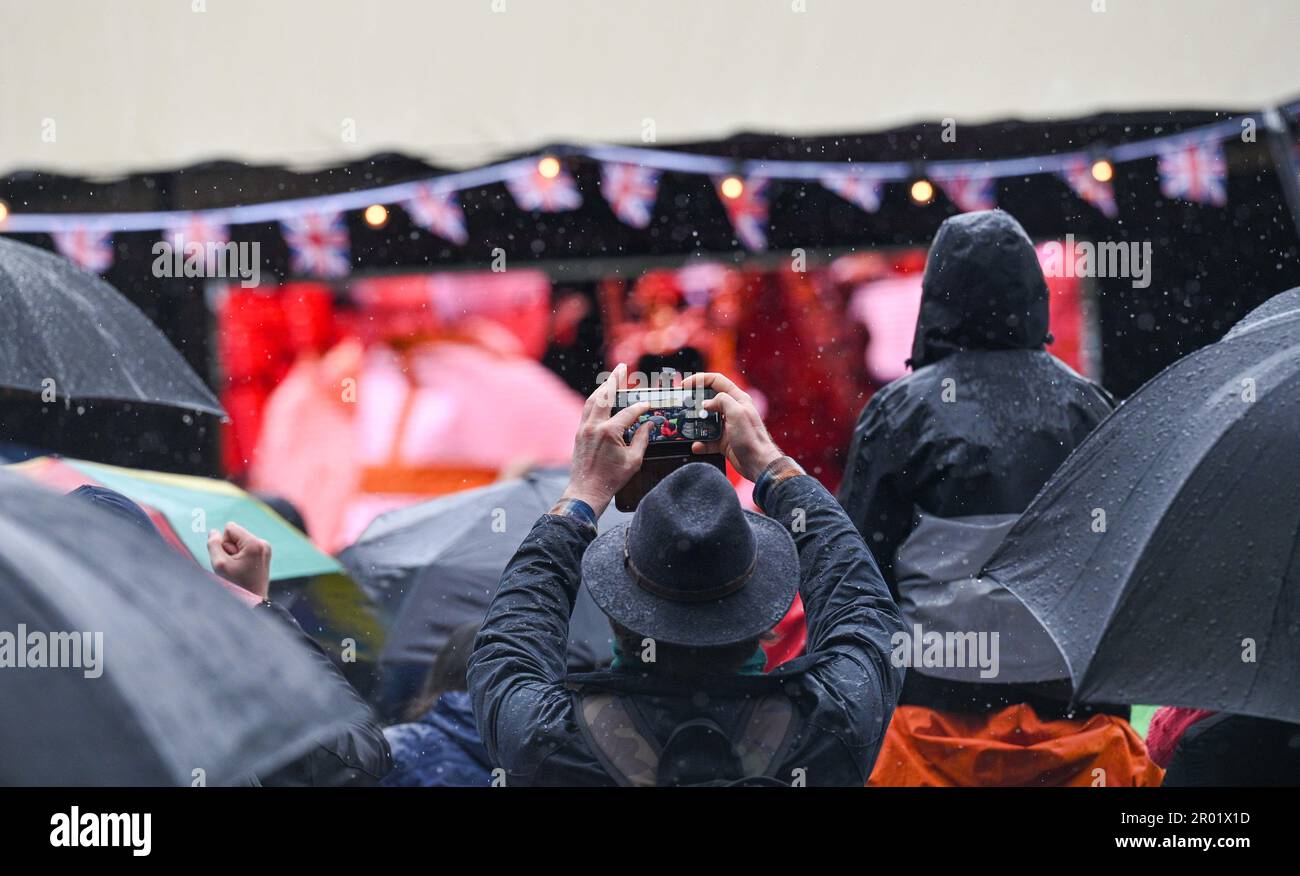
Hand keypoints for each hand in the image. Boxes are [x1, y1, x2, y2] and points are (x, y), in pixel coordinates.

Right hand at [207, 522, 271, 599]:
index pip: (230, 528)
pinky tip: (243, 569)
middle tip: (234, 566)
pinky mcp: (265, 554)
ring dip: (235, 553)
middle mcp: (263, 543)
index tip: (229, 558)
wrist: (254, 600)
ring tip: (238, 568)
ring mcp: (265, 548)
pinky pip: (246, 548)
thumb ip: (213, 545)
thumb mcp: (219, 564)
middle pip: (235, 534)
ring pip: (240, 541)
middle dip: (229, 548)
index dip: (223, 542)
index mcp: (254, 543)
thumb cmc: (237, 584)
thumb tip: (214, 532)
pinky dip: (241, 556)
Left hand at [562, 363, 651, 515]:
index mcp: (609, 432)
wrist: (586, 491)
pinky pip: (587, 410)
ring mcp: (584, 428)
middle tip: (621, 367)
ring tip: (611, 379)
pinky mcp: (579, 433)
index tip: (649, 405)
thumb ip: (642, 439)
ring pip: (592, 400)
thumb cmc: (611, 479)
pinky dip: (595, 401)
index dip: (640, 407)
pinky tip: (601, 399)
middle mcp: (594, 426)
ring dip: (602, 388)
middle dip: (614, 380)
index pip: (628, 412)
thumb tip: (648, 424)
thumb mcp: (633, 461)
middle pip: (604, 396)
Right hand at [682, 371, 784, 480]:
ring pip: (706, 420)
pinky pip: (707, 438)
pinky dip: (700, 442)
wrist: (758, 464)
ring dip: (696, 425)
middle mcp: (732, 410)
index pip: (717, 381)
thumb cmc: (752, 438)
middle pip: (709, 400)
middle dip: (694, 403)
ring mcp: (727, 426)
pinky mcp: (723, 440)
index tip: (685, 385)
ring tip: (688, 428)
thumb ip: (721, 401)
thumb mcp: (737, 413)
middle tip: (683, 406)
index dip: (700, 379)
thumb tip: (707, 403)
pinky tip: (697, 445)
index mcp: (738, 399)